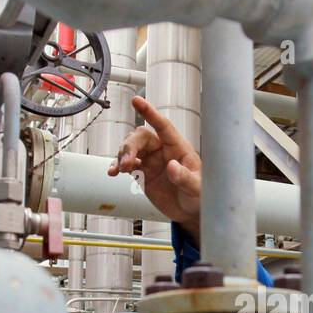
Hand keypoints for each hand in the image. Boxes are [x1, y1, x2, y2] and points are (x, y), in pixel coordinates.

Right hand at [106, 95, 202, 236]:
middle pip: (140, 137)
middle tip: (126, 163)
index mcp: (178, 148)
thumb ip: (186, 178)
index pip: (163, 126)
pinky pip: (125, 164)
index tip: (136, 101)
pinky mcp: (142, 173)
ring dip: (121, 156)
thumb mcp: (197, 188)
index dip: (150, 112)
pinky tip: (113, 172)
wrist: (190, 212)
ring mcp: (151, 161)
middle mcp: (162, 150)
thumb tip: (172, 166)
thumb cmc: (199, 196)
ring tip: (119, 170)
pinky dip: (117, 166)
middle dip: (129, 146)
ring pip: (130, 148)